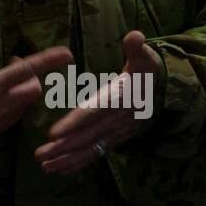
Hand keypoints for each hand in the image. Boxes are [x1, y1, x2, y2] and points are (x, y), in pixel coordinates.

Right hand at [0, 9, 73, 136]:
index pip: (26, 70)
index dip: (48, 61)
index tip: (68, 54)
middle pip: (32, 88)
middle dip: (29, 75)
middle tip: (11, 63)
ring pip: (26, 103)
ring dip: (21, 88)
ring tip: (1, 79)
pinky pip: (16, 115)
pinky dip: (14, 102)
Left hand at [34, 30, 162, 174]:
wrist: (166, 91)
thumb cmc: (148, 70)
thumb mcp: (145, 56)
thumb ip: (137, 48)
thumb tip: (135, 36)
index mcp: (120, 97)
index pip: (94, 111)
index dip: (75, 123)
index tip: (54, 133)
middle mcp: (119, 119)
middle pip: (88, 135)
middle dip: (64, 146)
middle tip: (39, 154)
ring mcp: (118, 132)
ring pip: (91, 148)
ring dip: (68, 158)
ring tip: (45, 166)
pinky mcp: (117, 138)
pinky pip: (97, 152)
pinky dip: (79, 162)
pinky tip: (61, 169)